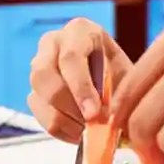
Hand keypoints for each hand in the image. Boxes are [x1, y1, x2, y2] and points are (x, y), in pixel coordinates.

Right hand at [27, 19, 132, 143]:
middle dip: (69, 106)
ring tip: (90, 131)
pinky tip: (81, 132)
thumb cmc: (123, 76)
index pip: (70, 57)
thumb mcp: (128, 77)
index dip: (81, 88)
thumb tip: (105, 119)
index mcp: (79, 31)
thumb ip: (117, 92)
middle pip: (44, 76)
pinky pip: (40, 116)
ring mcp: (38, 68)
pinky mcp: (34, 93)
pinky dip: (61, 130)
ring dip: (65, 120)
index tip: (94, 114)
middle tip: (91, 126)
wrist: (116, 85)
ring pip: (38, 98)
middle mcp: (53, 43)